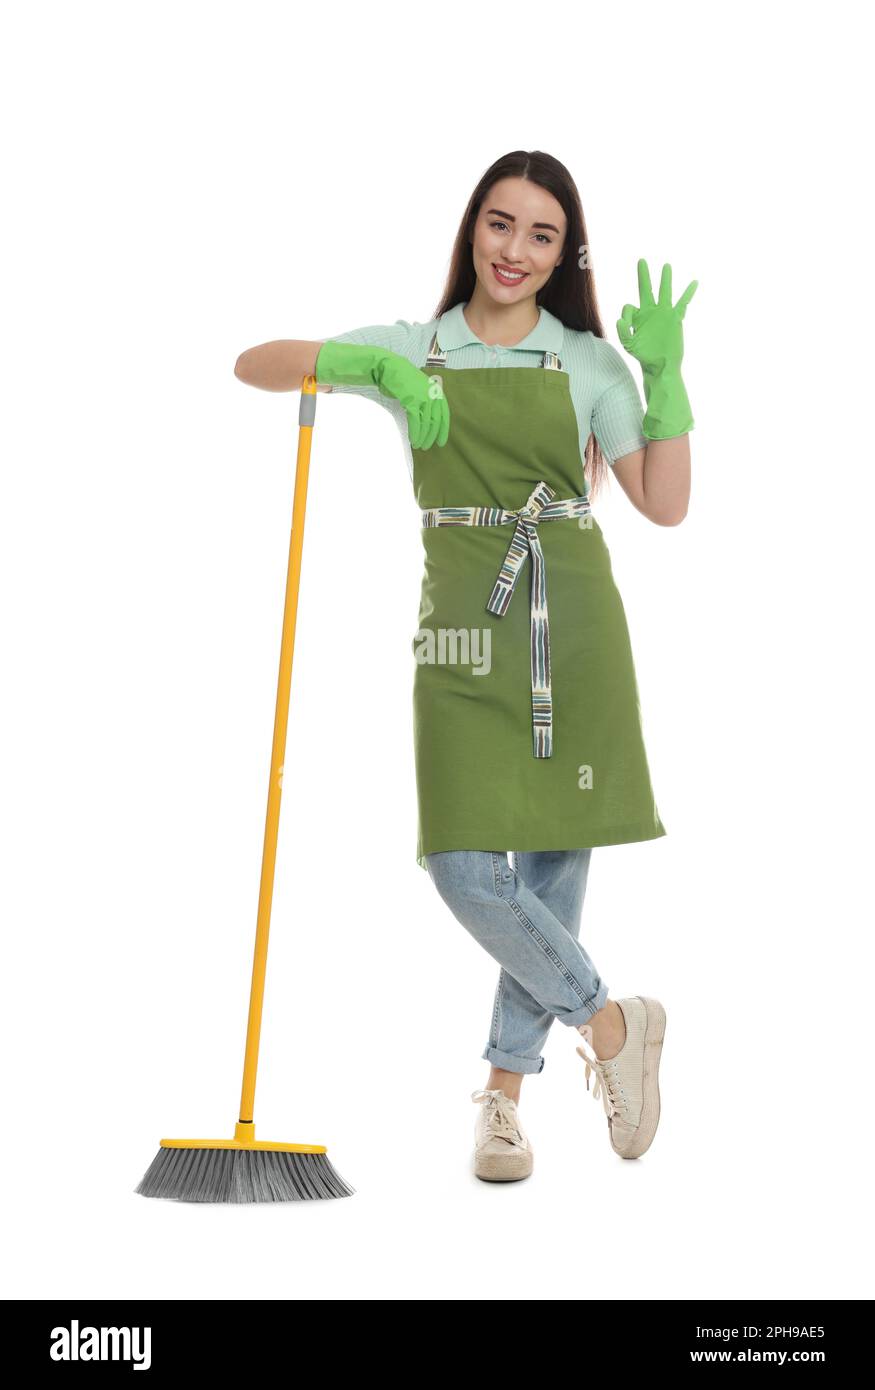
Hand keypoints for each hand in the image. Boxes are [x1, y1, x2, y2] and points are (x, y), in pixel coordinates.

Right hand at [315, 341, 449, 449]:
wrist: (387, 367)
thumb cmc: (400, 379)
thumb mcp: (418, 388)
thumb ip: (425, 401)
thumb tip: (426, 420)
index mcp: (436, 390)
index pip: (444, 414)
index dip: (443, 430)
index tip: (440, 442)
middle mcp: (432, 394)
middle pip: (436, 421)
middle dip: (431, 436)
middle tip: (426, 447)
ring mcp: (423, 397)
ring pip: (426, 423)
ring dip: (422, 437)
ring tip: (418, 445)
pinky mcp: (412, 400)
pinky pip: (416, 421)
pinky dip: (415, 433)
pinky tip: (412, 440)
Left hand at [616, 259, 697, 438]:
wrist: (661, 366)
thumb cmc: (644, 357)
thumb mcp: (629, 344)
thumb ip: (622, 330)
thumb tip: (621, 317)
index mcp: (637, 318)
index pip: (629, 306)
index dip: (626, 313)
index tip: (627, 323)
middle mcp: (650, 312)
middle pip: (646, 289)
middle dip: (643, 275)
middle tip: (641, 261)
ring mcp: (664, 314)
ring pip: (665, 292)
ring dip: (665, 279)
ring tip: (666, 266)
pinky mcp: (676, 318)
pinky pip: (683, 303)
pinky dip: (689, 293)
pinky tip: (694, 282)